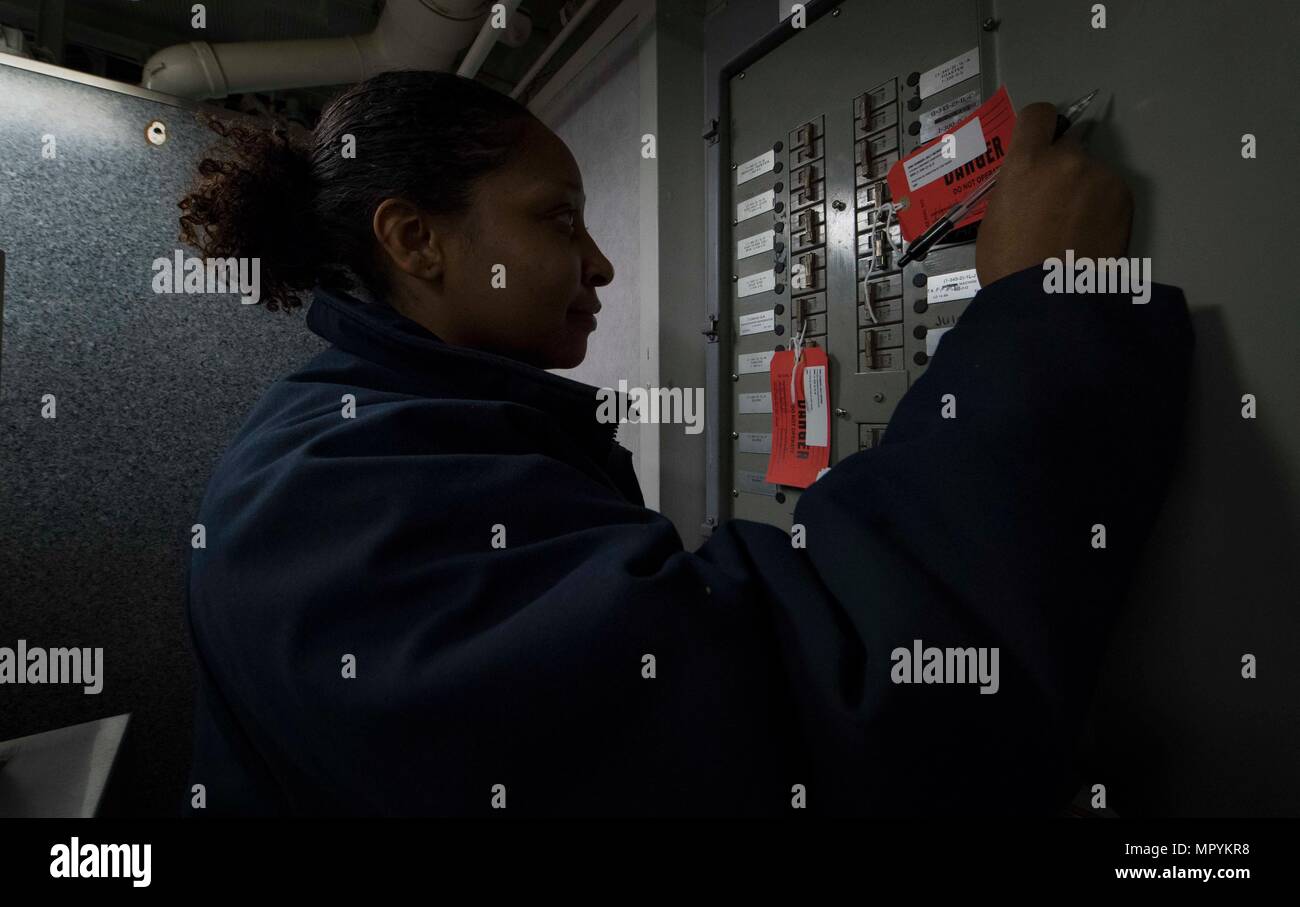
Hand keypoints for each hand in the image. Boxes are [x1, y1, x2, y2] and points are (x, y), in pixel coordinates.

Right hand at [976, 103, 1132, 286]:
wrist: (1049, 300)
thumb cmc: (1008, 265)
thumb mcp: (995, 216)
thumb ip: (1016, 186)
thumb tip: (1031, 182)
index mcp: (1027, 161)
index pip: (1038, 114)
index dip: (1038, 127)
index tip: (1038, 144)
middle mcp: (1067, 158)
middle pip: (1069, 142)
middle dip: (1062, 164)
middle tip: (1055, 199)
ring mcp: (1100, 176)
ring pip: (1091, 170)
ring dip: (1084, 187)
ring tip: (1074, 227)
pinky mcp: (1123, 196)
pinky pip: (1109, 191)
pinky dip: (1102, 206)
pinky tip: (1091, 235)